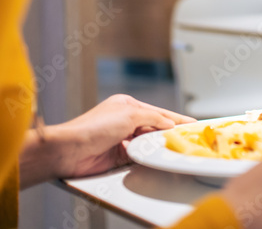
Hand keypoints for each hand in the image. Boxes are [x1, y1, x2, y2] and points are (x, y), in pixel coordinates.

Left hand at [49, 94, 194, 178]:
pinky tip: (155, 156)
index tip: (191, 123)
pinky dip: (147, 156)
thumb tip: (169, 125)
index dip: (175, 118)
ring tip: (173, 147)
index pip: (157, 112)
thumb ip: (153, 118)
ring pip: (147, 142)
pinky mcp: (119, 156)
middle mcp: (125, 121)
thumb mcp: (130, 115)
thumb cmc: (94, 126)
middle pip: (154, 127)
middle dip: (168, 132)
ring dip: (156, 144)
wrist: (71, 150)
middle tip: (187, 137)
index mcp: (127, 106)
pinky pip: (139, 155)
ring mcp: (122, 139)